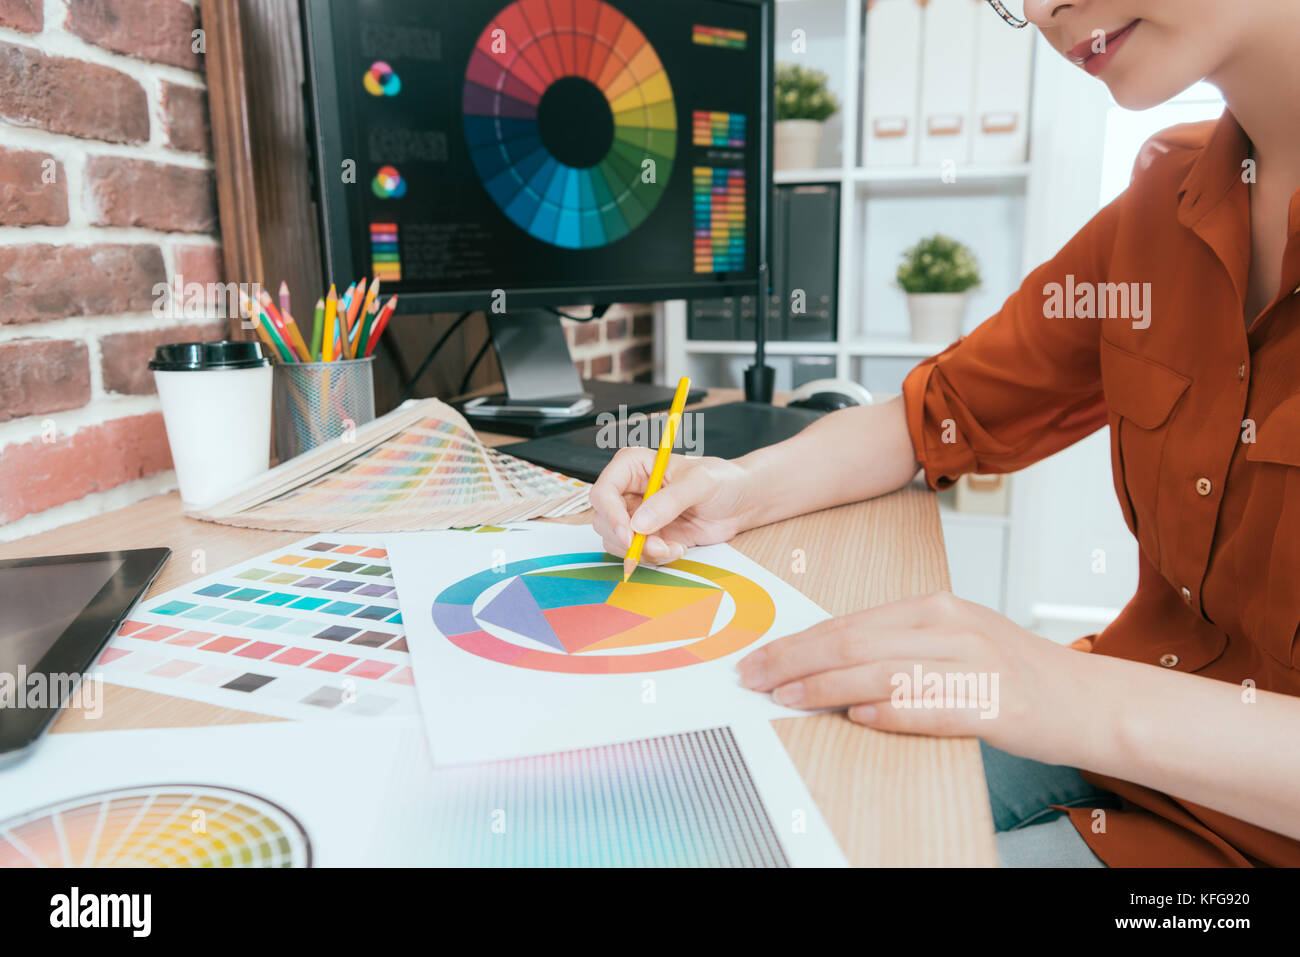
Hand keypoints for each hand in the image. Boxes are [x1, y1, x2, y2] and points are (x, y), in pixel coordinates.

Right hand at [590, 448, 754, 564]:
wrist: (741, 502)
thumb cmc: (722, 480)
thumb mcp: (700, 483)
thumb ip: (670, 501)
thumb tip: (640, 523)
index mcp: (633, 465)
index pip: (604, 491)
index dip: (610, 515)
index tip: (629, 534)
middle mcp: (628, 490)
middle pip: (604, 520)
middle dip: (628, 539)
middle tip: (658, 546)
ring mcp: (636, 515)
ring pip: (616, 541)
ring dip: (643, 551)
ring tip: (674, 547)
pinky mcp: (648, 535)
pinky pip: (636, 553)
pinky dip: (654, 557)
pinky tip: (679, 548)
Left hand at [736, 591, 1095, 763]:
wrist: (1090, 700)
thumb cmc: (1017, 673)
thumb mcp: (955, 640)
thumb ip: (898, 646)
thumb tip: (829, 663)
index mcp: (936, 608)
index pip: (849, 623)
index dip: (797, 642)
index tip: (761, 657)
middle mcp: (951, 627)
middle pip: (853, 642)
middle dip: (794, 660)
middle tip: (754, 677)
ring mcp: (973, 664)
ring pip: (880, 671)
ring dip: (825, 686)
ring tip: (786, 697)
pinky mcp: (993, 704)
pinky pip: (930, 705)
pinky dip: (890, 712)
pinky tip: (858, 716)